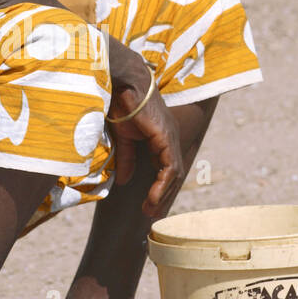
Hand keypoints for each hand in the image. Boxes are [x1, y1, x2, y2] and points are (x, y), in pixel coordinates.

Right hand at [108, 78, 184, 219]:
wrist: (123, 84)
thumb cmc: (122, 104)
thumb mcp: (123, 138)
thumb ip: (127, 159)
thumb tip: (126, 182)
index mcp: (160, 138)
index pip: (166, 169)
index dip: (159, 189)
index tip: (148, 206)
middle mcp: (169, 139)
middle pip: (173, 175)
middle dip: (163, 197)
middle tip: (151, 214)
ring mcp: (170, 138)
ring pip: (174, 174)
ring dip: (163, 195)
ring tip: (150, 211)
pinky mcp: (165, 138)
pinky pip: (169, 168)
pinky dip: (162, 185)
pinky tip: (152, 198)